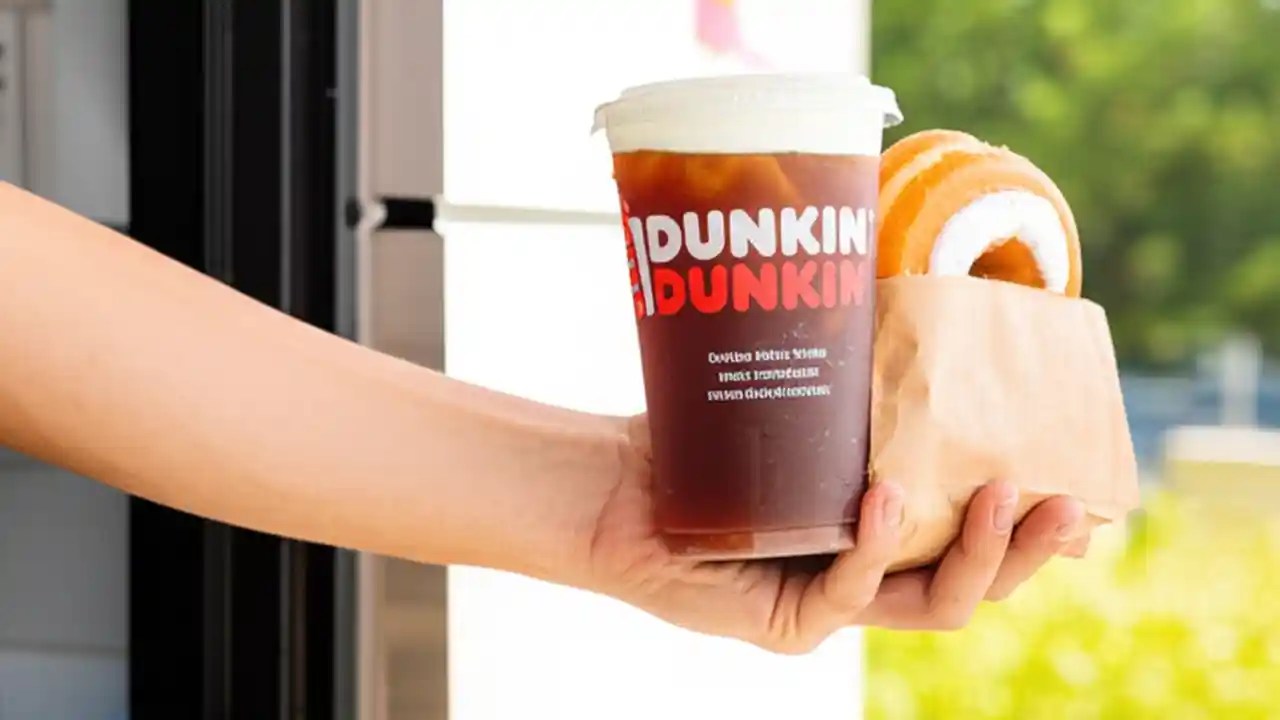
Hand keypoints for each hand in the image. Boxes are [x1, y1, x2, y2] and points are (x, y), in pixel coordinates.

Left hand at [579, 415, 1087, 653]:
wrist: (618, 477)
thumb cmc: (707, 435)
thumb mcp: (804, 401)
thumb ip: (862, 378)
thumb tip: (920, 281)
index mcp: (886, 534)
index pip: (976, 540)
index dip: (1035, 526)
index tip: (1083, 483)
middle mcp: (867, 576)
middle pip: (973, 582)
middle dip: (1029, 548)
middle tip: (1066, 501)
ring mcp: (829, 606)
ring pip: (932, 603)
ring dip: (978, 555)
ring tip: (1002, 494)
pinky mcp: (785, 622)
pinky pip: (845, 594)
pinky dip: (874, 549)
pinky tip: (886, 502)